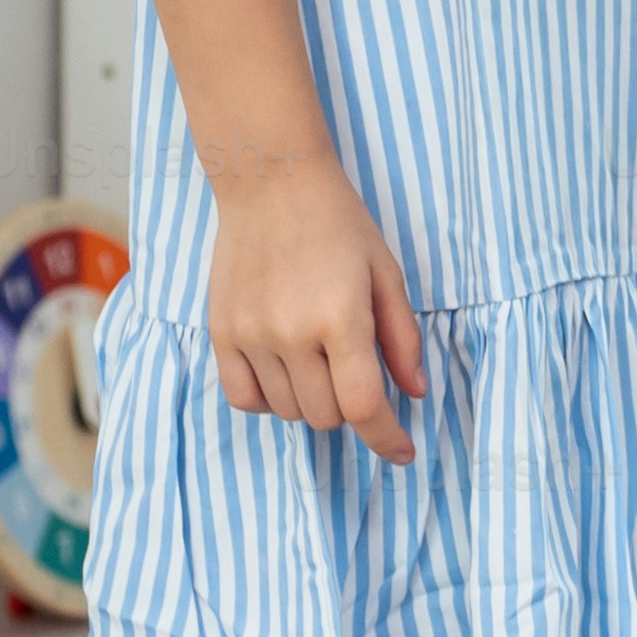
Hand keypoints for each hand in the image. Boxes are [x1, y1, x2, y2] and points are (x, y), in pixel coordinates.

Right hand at [208, 167, 423, 464]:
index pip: (364, 406)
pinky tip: (285, 373)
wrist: (271, 183)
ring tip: (319, 359)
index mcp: (341, 319)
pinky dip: (269, 400)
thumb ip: (402, 337)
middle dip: (351, 407)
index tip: (402, 453)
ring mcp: (251, 336)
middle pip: (327, 416)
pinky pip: (244, 398)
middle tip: (356, 370)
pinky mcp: (221, 333)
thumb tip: (415, 393)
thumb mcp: (386, 273)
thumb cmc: (338, 224)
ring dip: (312, 402)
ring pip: (288, 412)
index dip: (387, 439)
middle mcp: (292, 334)